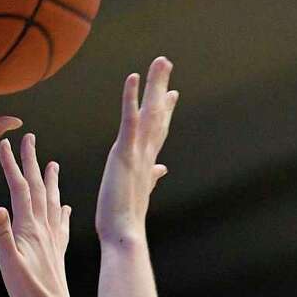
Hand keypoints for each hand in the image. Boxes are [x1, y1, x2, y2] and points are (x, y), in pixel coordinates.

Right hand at [0, 134, 73, 296]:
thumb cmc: (27, 291)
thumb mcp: (8, 263)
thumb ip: (2, 235)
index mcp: (28, 228)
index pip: (19, 189)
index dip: (12, 166)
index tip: (5, 144)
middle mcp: (44, 228)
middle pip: (38, 187)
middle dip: (31, 161)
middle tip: (30, 138)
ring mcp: (53, 239)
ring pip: (53, 202)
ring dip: (51, 181)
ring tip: (53, 164)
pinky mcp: (58, 252)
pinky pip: (62, 225)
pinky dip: (64, 213)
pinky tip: (68, 209)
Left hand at [96, 56, 177, 242]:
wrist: (124, 235)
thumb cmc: (125, 223)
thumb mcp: (139, 195)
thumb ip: (150, 179)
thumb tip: (161, 171)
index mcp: (146, 164)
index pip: (158, 133)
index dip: (166, 112)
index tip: (172, 94)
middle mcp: (146, 155)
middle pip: (158, 116)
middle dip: (162, 89)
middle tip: (166, 64)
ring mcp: (137, 153)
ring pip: (149, 112)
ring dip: (154, 85)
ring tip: (160, 61)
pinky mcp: (125, 154)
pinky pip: (129, 120)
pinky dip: (131, 98)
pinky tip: (133, 77)